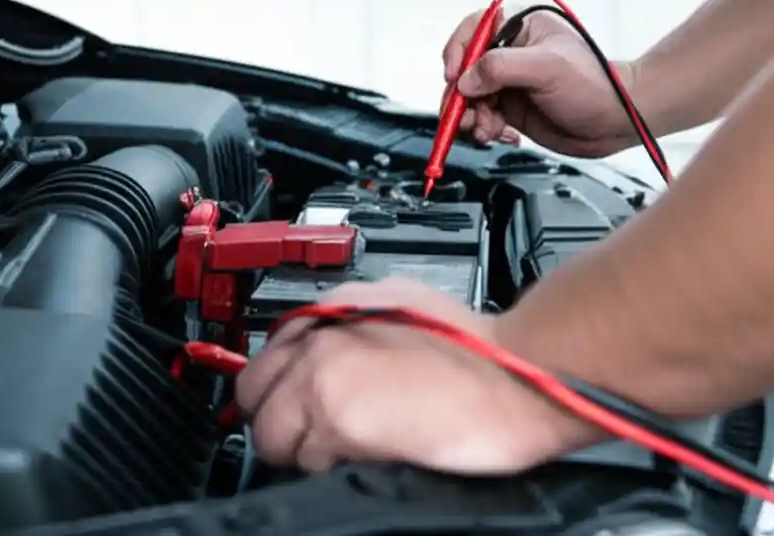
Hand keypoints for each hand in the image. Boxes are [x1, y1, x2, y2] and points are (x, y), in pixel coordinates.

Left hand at [235, 278, 600, 473]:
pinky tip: (370, 455)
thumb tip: (332, 352)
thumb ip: (355, 326)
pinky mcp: (337, 422)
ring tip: (349, 449)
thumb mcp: (404, 306)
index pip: (267, 354)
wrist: (520, 374)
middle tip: (312, 436)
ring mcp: (323, 380)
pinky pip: (306, 462)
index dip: (281, 387)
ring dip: (302, 450)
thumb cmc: (483, 349)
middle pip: (254, 395)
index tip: (291, 404)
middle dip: (278, 420)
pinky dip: (329, 467)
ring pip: (271, 436)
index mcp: (335, 308)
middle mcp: (319, 338)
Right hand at [442, 7, 641, 156]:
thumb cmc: (593, 85)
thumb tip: (465, 81)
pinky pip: (482, 117)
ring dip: (472, 117)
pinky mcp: (510, 109)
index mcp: (519, 28)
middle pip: (464, 69)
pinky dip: (485, 129)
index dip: (457, 52)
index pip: (472, 31)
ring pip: (469, 98)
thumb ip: (500, 68)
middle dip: (461, 95)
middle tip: (465, 116)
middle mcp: (510, 53)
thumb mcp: (546, 68)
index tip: (454, 76)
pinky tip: (501, 135)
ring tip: (487, 130)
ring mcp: (508, 83)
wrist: (615, 121)